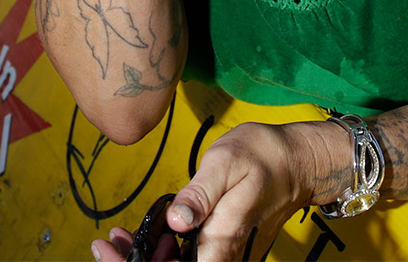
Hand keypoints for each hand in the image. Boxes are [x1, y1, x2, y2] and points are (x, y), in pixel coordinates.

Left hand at [101, 121, 339, 261]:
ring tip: (120, 239)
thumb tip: (176, 221)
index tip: (112, 251)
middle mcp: (226, 255)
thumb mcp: (225, 163)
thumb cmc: (264, 156)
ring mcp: (228, 254)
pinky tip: (151, 235)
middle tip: (108, 245)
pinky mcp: (226, 248)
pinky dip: (166, 252)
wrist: (299, 162)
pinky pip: (193, 260)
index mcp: (223, 239)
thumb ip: (199, 194)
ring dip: (149, 258)